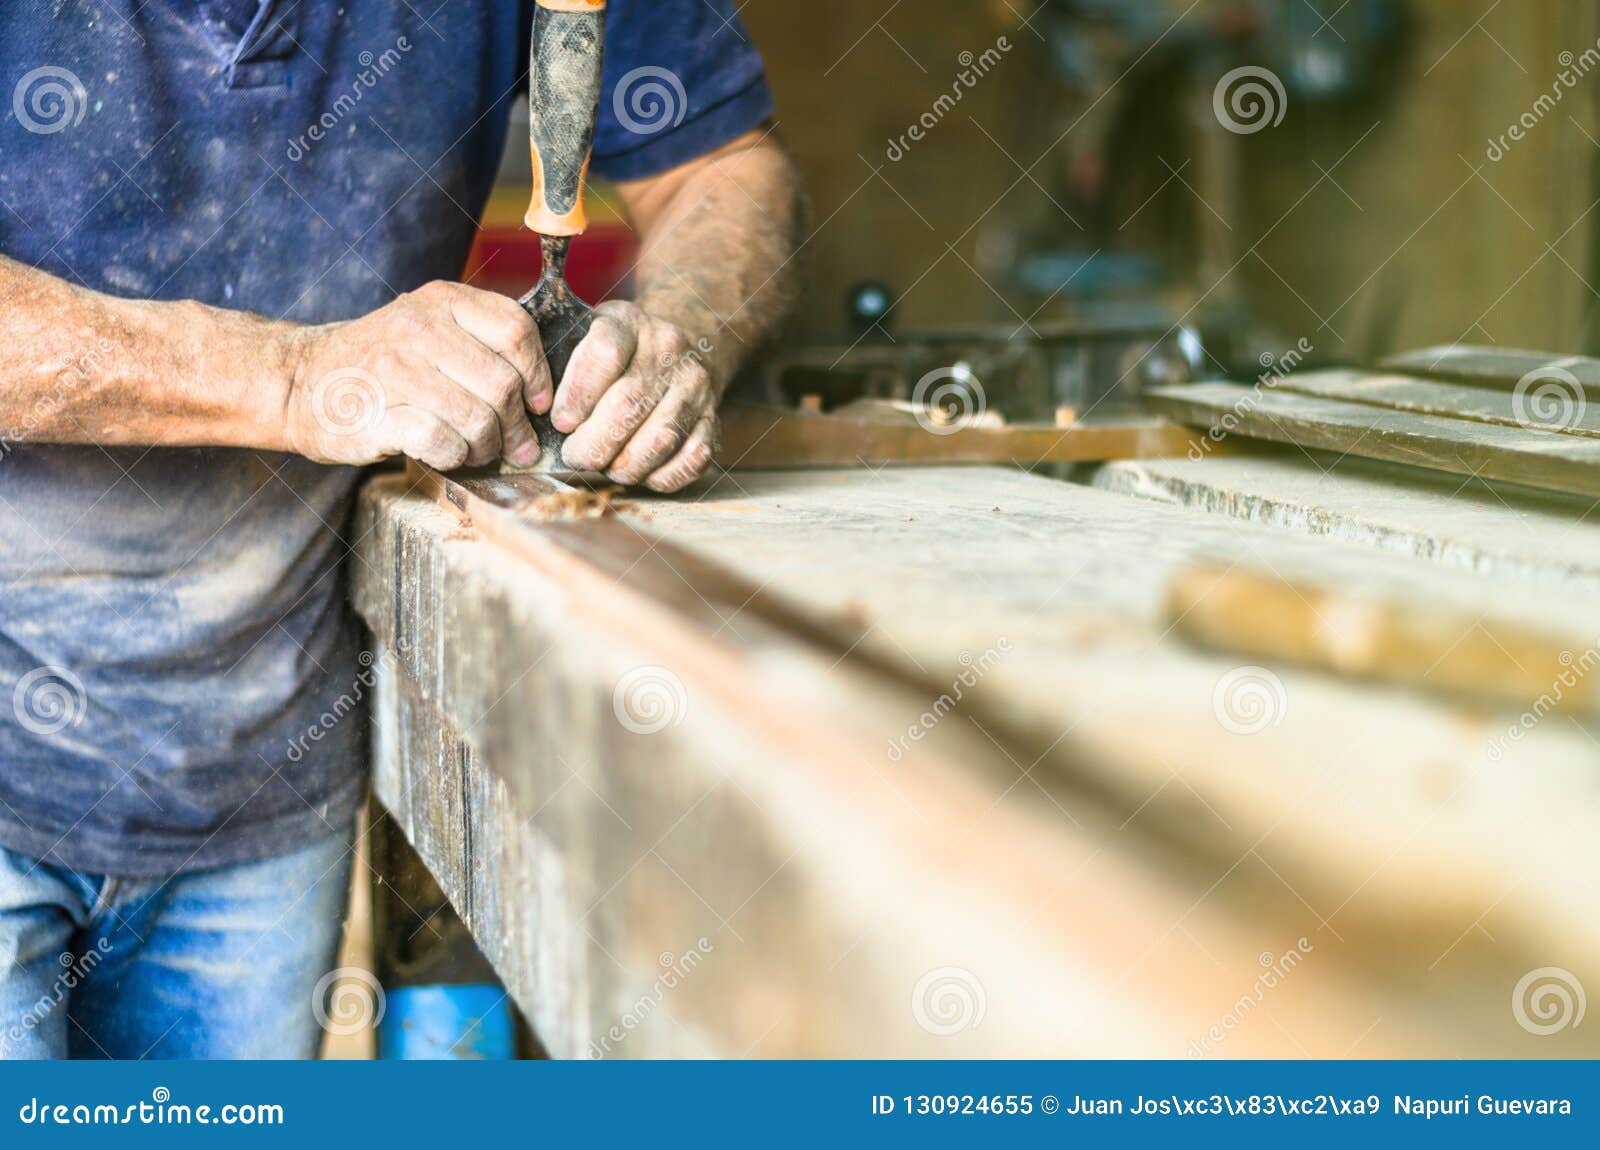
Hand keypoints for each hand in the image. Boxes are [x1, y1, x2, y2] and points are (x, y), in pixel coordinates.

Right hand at [279, 281, 553, 469]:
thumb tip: (543, 390)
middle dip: (516, 426)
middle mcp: (419, 328)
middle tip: (515, 445)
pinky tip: (445, 454)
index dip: (538, 375)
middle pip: (503, 384)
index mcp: (441, 301)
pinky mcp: (378, 415)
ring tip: (478, 451)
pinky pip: (444, 443)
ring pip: (478, 418)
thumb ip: (481, 340)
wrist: (301, 382)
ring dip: (487, 447)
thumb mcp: (428, 326)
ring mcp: (397, 371)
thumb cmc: (381, 362)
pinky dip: (454, 458)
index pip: (516, 330)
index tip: (537, 403)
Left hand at [550, 300, 719, 491]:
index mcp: (629, 322)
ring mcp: (695, 386)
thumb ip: (556, 362)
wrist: (678, 347)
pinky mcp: (714, 419)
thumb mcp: (584, 335)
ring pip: (660, 438)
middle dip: (592, 444)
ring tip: (606, 466)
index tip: (560, 422)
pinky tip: (640, 472)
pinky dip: (660, 476)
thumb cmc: (615, 354)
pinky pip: (691, 460)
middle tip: (574, 456)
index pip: (604, 353)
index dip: (577, 395)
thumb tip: (526, 411)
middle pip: (628, 406)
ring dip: (624, 466)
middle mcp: (669, 349)